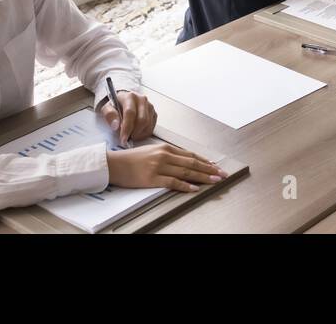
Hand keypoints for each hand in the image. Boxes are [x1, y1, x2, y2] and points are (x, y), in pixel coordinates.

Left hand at [100, 90, 156, 145]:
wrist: (123, 101)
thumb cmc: (115, 105)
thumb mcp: (107, 108)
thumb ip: (110, 115)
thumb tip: (115, 125)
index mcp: (130, 97)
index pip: (130, 113)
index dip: (127, 127)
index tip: (123, 138)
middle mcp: (142, 100)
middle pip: (142, 119)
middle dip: (134, 132)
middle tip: (127, 139)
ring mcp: (149, 106)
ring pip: (148, 124)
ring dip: (139, 134)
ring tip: (131, 135)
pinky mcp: (153, 113)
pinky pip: (152, 126)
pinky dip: (144, 133)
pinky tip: (137, 133)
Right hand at [106, 144, 224, 192]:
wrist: (114, 164)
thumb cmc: (131, 159)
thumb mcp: (151, 152)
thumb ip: (167, 155)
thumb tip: (182, 162)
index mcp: (165, 148)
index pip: (190, 155)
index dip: (204, 161)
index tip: (215, 165)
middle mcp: (164, 155)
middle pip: (192, 163)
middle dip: (209, 169)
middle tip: (221, 174)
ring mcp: (158, 166)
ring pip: (186, 172)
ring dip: (202, 176)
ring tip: (214, 180)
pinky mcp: (152, 178)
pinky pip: (172, 182)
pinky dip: (185, 186)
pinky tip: (195, 188)